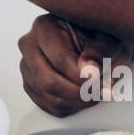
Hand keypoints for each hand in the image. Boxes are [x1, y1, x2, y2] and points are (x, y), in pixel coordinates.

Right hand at [18, 13, 133, 117]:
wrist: (96, 45)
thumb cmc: (99, 39)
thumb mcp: (106, 40)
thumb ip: (98, 52)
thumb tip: (89, 70)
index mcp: (44, 27)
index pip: (60, 60)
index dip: (83, 76)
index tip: (101, 80)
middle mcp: (29, 46)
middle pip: (49, 82)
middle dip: (80, 92)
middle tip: (103, 91)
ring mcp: (27, 67)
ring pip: (50, 97)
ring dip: (79, 101)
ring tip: (99, 92)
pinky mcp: (32, 85)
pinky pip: (50, 106)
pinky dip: (73, 107)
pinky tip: (88, 96)